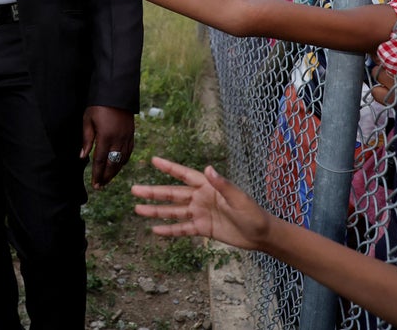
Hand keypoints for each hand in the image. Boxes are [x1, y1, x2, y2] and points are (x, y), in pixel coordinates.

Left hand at [82, 105, 134, 188]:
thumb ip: (86, 139)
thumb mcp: (88, 120)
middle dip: (106, 176)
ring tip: (107, 179)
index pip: (101, 160)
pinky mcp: (132, 135)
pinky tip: (118, 166)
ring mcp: (127, 138)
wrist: (116, 93)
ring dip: (115, 171)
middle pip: (113, 164)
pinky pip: (129, 152)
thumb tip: (83, 157)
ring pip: (122, 160)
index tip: (94, 184)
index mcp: (106, 136)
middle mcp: (118, 139)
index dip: (97, 174)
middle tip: (100, 186)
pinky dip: (123, 162)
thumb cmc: (98, 106)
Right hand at [131, 156, 271, 250]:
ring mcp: (199, 213)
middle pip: (172, 194)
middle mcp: (200, 198)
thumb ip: (223, 185)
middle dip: (153, 192)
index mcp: (208, 186)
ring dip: (156, 211)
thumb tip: (208, 169)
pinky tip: (155, 229)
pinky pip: (182, 229)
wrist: (261, 235)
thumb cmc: (253, 214)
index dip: (169, 168)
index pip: (184, 175)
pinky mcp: (202, 228)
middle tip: (134, 189)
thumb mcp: (239, 199)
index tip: (153, 160)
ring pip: (173, 211)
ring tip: (137, 209)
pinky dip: (169, 230)